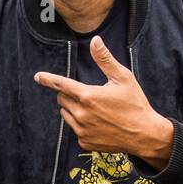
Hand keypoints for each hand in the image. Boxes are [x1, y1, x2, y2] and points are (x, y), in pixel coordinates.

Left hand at [34, 35, 173, 167]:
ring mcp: (81, 130)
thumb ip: (105, 60)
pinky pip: (74, 129)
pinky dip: (82, 124)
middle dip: (71, 94)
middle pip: (63, 99)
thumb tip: (94, 40)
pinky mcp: (84, 143)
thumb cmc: (135, 104)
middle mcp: (81, 114)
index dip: (48, 79)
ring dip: (74, 109)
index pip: (61, 85)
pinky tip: (100, 124)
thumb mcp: (123, 78)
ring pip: (66, 114)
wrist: (145, 135)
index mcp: (88, 96)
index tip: (38, 76)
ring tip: (97, 110)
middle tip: (92, 95)